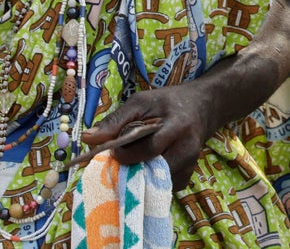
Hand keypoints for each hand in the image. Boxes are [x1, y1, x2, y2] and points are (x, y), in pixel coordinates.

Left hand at [80, 82, 210, 191]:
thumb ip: (115, 120)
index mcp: (176, 126)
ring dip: (140, 175)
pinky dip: (151, 181)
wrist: (201, 107)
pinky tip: (149, 165)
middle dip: (132, 166)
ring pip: (156, 182)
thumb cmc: (167, 103)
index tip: (114, 150)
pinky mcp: (188, 175)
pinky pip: (164, 187)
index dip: (127, 154)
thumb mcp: (141, 102)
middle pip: (153, 169)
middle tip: (122, 158)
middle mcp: (187, 147)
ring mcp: (190, 164)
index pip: (149, 149)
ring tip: (135, 160)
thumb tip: (88, 139)